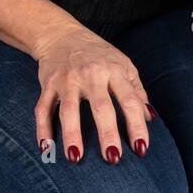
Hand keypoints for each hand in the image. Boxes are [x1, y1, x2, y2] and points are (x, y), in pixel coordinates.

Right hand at [32, 21, 154, 163]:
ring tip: (75, 158)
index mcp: (114, 70)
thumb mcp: (123, 65)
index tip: (141, 149)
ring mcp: (67, 79)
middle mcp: (91, 74)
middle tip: (112, 158)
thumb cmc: (98, 54)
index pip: (129, 101)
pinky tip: (45, 148)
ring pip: (69, 109)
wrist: (62, 34)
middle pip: (101, 106)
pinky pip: (43, 109)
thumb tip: (150, 118)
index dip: (137, 126)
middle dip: (107, 133)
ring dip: (72, 134)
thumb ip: (136, 91)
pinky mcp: (48, 84)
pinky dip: (42, 128)